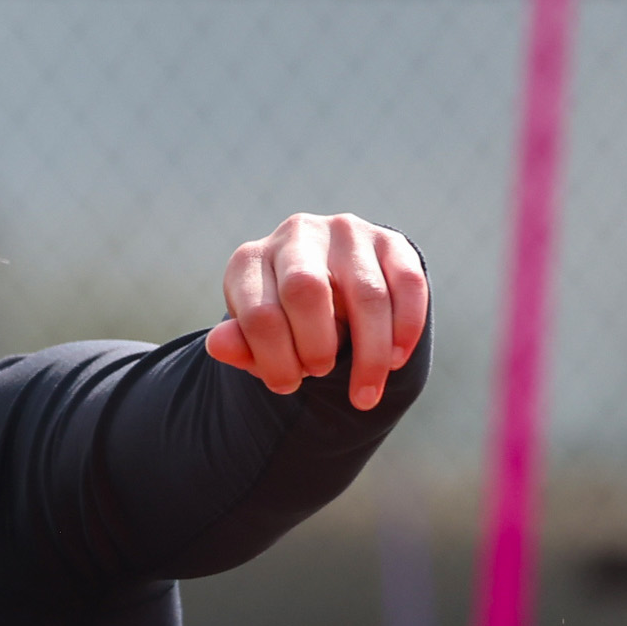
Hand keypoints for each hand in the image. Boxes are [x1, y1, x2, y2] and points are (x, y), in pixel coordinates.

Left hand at [205, 213, 426, 410]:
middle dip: (316, 346)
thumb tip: (218, 345)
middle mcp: (295, 234)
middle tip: (319, 374)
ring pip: (366, 293)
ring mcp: (345, 232)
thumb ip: (242, 345)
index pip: (258, 312)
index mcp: (250, 261)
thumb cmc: (285, 323)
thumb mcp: (257, 338)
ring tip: (365, 393)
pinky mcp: (389, 240)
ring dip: (369, 353)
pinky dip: (406, 327)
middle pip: (306, 290)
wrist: (329, 290)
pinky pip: (407, 282)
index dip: (275, 359)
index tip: (287, 385)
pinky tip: (396, 360)